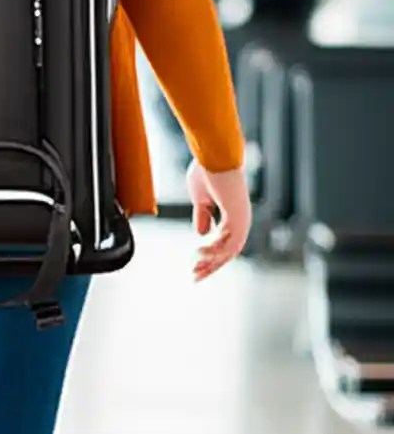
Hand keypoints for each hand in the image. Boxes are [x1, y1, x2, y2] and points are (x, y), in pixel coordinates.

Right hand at [186, 160, 251, 280]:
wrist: (214, 155)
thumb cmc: (207, 170)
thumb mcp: (200, 199)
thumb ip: (202, 216)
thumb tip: (201, 234)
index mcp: (232, 214)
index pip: (224, 244)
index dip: (210, 258)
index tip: (194, 268)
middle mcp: (240, 220)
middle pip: (229, 253)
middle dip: (211, 267)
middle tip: (195, 278)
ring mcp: (240, 219)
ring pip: (229, 251)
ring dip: (211, 261)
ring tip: (194, 267)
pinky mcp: (237, 217)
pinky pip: (228, 241)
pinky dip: (214, 250)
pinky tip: (199, 252)